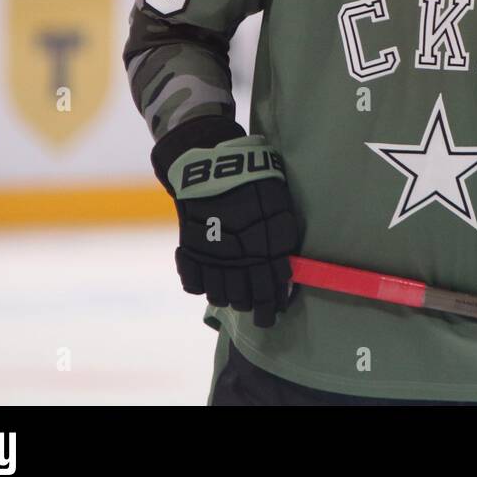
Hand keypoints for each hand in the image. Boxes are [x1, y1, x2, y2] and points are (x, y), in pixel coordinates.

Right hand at [164, 135, 300, 327]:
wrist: (211, 162)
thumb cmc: (254, 177)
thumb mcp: (278, 202)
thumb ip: (282, 236)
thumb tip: (287, 272)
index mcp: (268, 244)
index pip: (274, 285)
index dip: (275, 302)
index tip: (277, 310)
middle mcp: (241, 256)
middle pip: (248, 296)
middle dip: (256, 309)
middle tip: (260, 314)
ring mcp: (213, 256)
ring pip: (222, 295)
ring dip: (231, 300)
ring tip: (237, 299)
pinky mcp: (190, 251)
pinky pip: (194, 284)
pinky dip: (202, 287)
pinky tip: (210, 284)